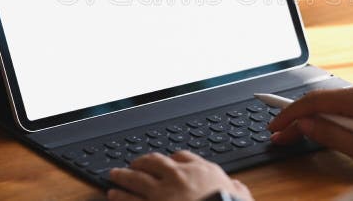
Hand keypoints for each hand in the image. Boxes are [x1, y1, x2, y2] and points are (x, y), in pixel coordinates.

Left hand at [107, 150, 253, 200]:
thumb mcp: (240, 196)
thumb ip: (236, 189)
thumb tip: (237, 187)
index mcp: (200, 171)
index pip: (182, 157)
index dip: (173, 159)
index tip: (168, 162)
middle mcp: (178, 177)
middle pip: (154, 162)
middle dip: (142, 162)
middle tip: (134, 163)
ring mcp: (161, 193)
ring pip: (137, 178)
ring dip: (124, 175)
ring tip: (114, 174)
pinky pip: (130, 200)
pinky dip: (120, 196)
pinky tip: (112, 194)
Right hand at [268, 76, 352, 164]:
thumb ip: (332, 134)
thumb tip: (306, 124)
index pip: (315, 100)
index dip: (290, 113)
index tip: (275, 125)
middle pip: (325, 100)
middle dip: (301, 118)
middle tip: (282, 136)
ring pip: (339, 102)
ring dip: (321, 118)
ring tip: (303, 134)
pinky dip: (339, 115)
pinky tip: (331, 127)